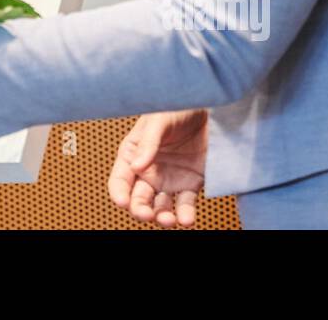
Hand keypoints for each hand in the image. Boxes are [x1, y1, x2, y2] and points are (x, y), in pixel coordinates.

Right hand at [107, 109, 207, 227]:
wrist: (209, 106)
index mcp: (133, 154)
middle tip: (147, 215)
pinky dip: (185, 215)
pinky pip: (185, 204)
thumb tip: (136, 167)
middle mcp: (149, 170)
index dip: (118, 193)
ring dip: (162, 217)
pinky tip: (186, 220)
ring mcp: (170, 179)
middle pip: (138, 198)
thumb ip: (148, 143)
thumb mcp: (159, 121)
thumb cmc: (177, 106)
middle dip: (140, 210)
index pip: (120, 179)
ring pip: (161, 207)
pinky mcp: (190, 183)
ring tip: (169, 220)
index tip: (123, 202)